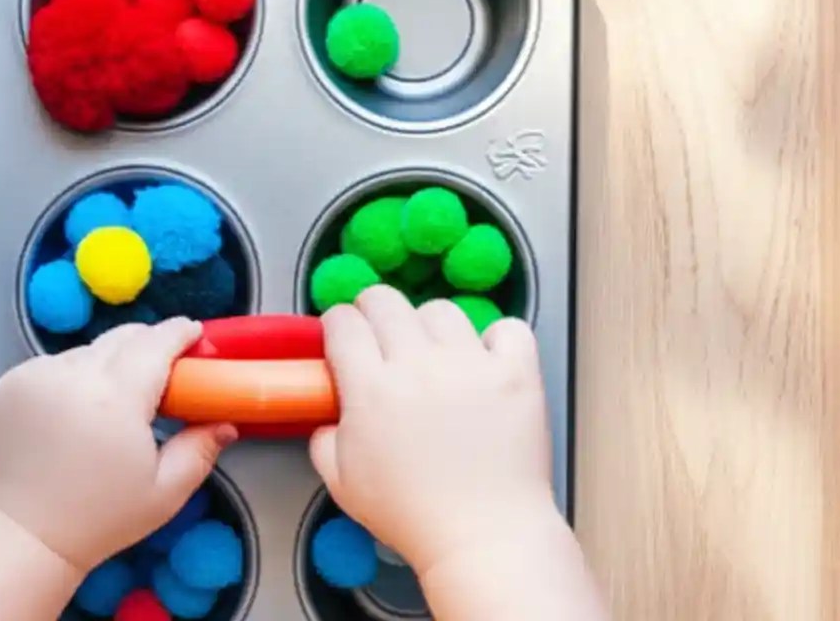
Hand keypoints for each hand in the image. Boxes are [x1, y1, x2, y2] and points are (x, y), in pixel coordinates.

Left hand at [0, 318, 237, 573]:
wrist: (24, 535)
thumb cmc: (100, 518)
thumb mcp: (165, 492)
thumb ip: (200, 450)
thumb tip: (225, 421)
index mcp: (116, 398)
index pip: (155, 343)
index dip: (178, 333)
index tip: (194, 333)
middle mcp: (73, 375)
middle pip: (122, 337)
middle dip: (148, 343)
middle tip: (165, 366)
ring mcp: (37, 375)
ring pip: (88, 351)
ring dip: (109, 363)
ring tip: (117, 398)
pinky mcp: (12, 383)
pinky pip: (55, 364)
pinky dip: (74, 376)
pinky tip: (78, 409)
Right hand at [309, 285, 556, 577]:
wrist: (483, 537)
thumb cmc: (413, 516)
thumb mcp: (342, 482)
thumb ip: (323, 438)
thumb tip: (328, 414)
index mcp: (371, 388)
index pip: (343, 322)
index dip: (337, 324)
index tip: (343, 335)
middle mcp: (419, 366)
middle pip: (386, 301)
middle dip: (373, 311)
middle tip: (379, 334)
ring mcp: (471, 365)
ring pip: (441, 309)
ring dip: (430, 325)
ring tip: (434, 353)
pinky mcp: (515, 374)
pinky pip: (508, 329)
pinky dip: (496, 338)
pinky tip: (485, 360)